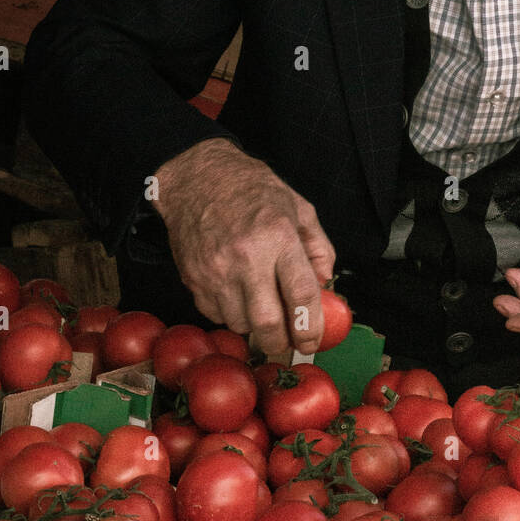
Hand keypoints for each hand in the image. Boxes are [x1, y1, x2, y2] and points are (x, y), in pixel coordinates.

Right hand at [153, 138, 335, 355]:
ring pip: (240, 323)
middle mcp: (246, 256)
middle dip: (282, 342)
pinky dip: (230, 314)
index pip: (301, 294)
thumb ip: (318, 246)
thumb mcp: (298, 206)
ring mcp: (216, 270)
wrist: (198, 178)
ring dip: (254, 325)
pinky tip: (236, 292)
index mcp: (278, 236)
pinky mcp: (194, 279)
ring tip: (260, 304)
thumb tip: (325, 282)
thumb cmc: (250, 188)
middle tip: (288, 341)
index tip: (313, 340)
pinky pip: (215, 315)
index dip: (311, 326)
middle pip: (268, 323)